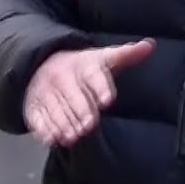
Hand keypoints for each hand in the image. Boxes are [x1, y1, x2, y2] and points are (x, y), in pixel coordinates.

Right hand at [23, 39, 154, 147]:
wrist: (42, 63)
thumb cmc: (82, 67)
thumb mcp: (103, 58)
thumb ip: (126, 55)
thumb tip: (150, 45)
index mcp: (83, 65)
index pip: (93, 76)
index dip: (101, 88)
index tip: (107, 100)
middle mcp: (63, 78)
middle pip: (74, 95)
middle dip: (82, 110)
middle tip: (90, 124)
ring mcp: (46, 91)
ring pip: (56, 108)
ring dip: (64, 122)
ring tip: (73, 135)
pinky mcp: (34, 105)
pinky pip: (38, 116)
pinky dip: (44, 127)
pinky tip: (51, 138)